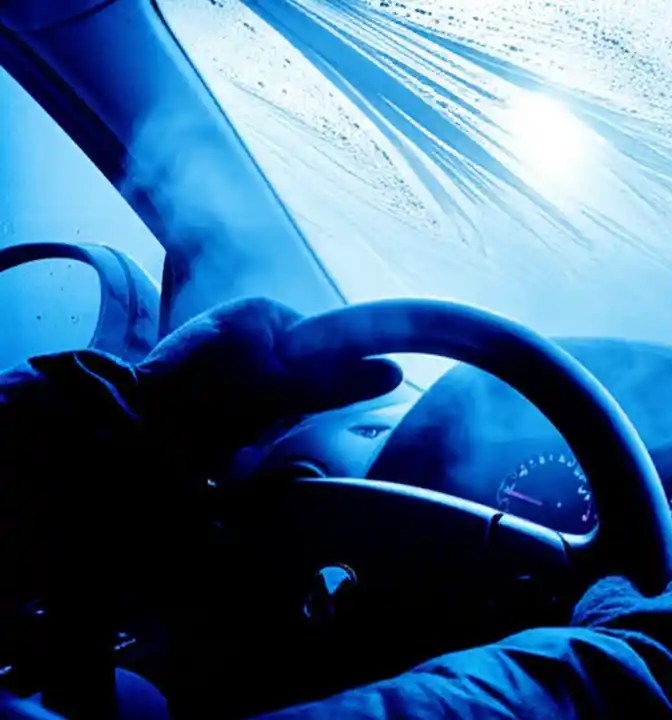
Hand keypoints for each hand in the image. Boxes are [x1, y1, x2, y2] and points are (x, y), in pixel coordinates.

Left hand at [136, 298, 401, 471]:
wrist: (132, 430)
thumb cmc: (207, 400)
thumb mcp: (282, 392)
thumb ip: (339, 382)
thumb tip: (395, 371)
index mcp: (260, 309)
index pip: (320, 341)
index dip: (322, 378)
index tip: (304, 407)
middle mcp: (238, 321)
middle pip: (297, 366)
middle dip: (291, 400)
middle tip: (269, 423)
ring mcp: (216, 350)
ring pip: (270, 388)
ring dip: (265, 415)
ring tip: (242, 431)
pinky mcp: (198, 380)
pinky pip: (242, 400)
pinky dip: (241, 421)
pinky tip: (226, 435)